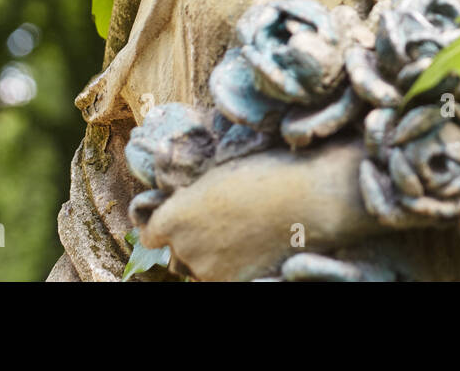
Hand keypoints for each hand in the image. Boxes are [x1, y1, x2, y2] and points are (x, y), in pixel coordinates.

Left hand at [139, 138, 383, 280]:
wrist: (308, 200)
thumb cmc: (268, 175)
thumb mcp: (219, 175)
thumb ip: (193, 197)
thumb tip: (186, 203)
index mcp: (174, 216)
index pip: (151, 234)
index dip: (166, 227)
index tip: (184, 222)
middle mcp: (184, 248)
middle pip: (178, 253)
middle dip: (194, 242)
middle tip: (223, 226)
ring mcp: (208, 270)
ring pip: (202, 269)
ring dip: (215, 257)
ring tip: (245, 236)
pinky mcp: (233, 284)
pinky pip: (223, 277)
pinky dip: (235, 268)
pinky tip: (255, 249)